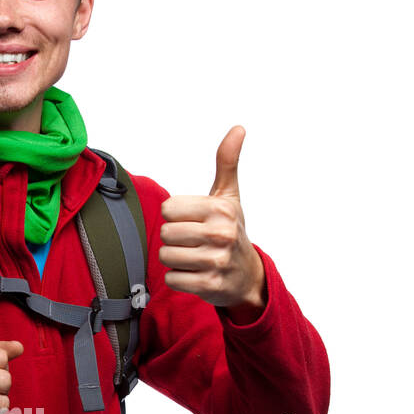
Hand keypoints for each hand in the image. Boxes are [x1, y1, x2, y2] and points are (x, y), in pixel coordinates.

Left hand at [158, 126, 265, 312]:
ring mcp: (216, 261)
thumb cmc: (231, 230)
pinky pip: (173, 279)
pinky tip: (196, 274)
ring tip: (194, 258)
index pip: (168, 209)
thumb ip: (227, 162)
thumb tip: (238, 128)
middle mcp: (221, 234)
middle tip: (194, 242)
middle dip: (174, 239)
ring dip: (175, 260)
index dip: (176, 216)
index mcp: (220, 209)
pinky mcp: (210, 285)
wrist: (247, 275)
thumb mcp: (229, 195)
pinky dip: (180, 279)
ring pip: (166, 256)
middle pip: (165, 233)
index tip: (194, 221)